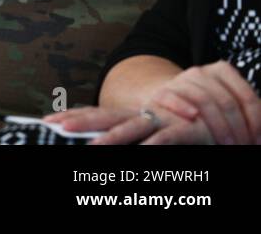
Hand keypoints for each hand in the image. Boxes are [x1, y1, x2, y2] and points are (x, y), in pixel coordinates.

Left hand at [46, 105, 213, 144]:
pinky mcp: (183, 129)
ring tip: (91, 148)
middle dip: (81, 122)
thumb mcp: (150, 131)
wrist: (216, 111)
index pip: (96, 115)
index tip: (47, 120)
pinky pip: (165, 139)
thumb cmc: (180, 125)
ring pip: (130, 129)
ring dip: (110, 139)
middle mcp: (141, 115)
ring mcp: (160, 120)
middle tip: (58, 127)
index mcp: (130, 116)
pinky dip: (154, 145)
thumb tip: (98, 142)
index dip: (74, 117)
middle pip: (105, 118)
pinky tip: (143, 152)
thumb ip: (128, 134)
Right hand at [143, 61, 260, 144]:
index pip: (246, 96)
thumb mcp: (224, 100)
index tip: (258, 139)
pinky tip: (192, 118)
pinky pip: (172, 97)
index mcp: (222, 71)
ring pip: (203, 99)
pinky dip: (182, 106)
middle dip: (238, 128)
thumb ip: (242, 108)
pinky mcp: (162, 91)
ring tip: (226, 143)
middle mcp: (201, 72)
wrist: (167, 96)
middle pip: (226, 101)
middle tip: (243, 145)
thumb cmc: (203, 104)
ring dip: (218, 126)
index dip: (255, 120)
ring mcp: (181, 81)